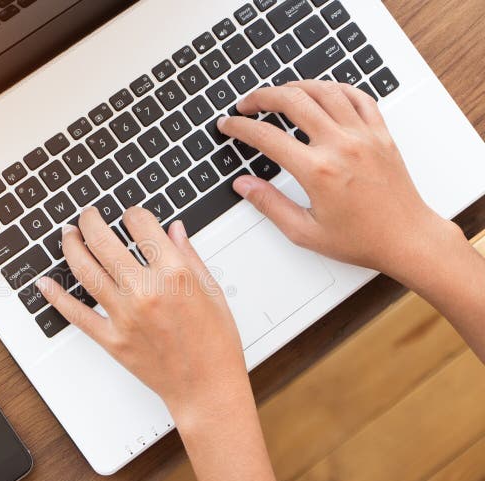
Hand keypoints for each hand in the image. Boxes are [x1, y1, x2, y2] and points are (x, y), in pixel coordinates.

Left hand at [36, 207, 248, 418]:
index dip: (133, 213)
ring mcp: (125, 316)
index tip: (130, 215)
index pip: (142, 227)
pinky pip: (77, 314)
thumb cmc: (215, 343)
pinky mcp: (112, 339)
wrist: (206, 387)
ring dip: (71, 247)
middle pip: (104, 242)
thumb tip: (173, 230)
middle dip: (91, 221)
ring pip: (86, 271)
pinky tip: (45, 283)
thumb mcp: (212, 291)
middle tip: (87, 215)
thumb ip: (188, 256)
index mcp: (175, 274)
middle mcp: (146, 291)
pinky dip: (56, 297)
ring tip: (68, 235)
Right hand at [219, 80, 461, 280]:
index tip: (228, 125)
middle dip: (262, 96)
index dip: (240, 127)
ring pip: (325, 90)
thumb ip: (269, 205)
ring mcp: (364, 135)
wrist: (407, 239)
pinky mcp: (381, 133)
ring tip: (279, 93)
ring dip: (296, 86)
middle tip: (247, 104)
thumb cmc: (361, 239)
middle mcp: (341, 146)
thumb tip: (243, 185)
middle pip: (293, 100)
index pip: (267, 136)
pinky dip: (336, 89)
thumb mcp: (304, 231)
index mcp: (318, 171)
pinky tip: (322, 93)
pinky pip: (358, 96)